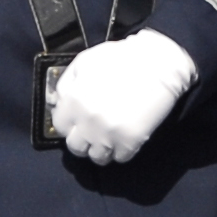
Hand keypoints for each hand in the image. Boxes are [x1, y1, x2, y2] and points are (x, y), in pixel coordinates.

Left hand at [49, 29, 199, 165]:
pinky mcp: (130, 142)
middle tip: (93, 131)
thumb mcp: (85, 62)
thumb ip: (66, 83)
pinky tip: (125, 136)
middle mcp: (88, 122)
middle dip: (83, 139)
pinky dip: (121, 150)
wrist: (158, 63)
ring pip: (97, 158)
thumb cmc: (121, 58)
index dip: (70, 124)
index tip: (78, 121)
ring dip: (102, 149)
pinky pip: (119, 158)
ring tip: (110, 137)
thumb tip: (58, 103)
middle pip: (75, 147)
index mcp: (74, 101)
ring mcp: (109, 134)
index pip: (60, 127)